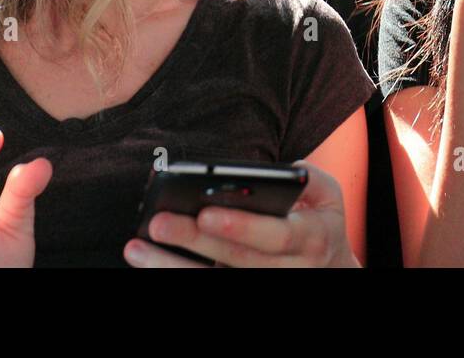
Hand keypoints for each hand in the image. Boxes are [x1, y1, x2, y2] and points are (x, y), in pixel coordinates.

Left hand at [123, 161, 358, 267]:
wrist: (328, 269)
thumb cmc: (319, 221)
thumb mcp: (327, 195)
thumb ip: (306, 178)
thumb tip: (271, 173)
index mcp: (311, 238)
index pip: (275, 236)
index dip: (240, 226)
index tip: (206, 213)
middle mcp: (287, 269)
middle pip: (235, 260)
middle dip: (194, 241)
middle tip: (158, 221)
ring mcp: (262, 284)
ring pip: (213, 281)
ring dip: (170, 267)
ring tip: (136, 248)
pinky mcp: (244, 290)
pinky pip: (206, 287)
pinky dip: (174, 276)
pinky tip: (147, 262)